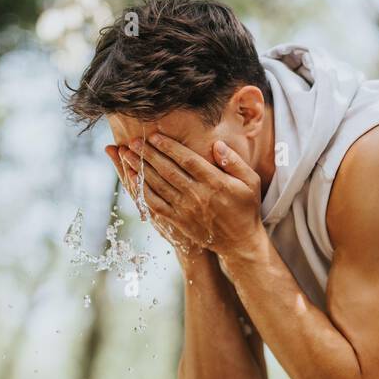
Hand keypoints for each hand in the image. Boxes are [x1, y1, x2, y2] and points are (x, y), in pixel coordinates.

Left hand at [121, 133, 264, 263]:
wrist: (240, 242)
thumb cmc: (245, 208)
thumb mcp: (250, 182)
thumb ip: (234, 162)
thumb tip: (216, 145)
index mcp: (215, 182)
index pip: (187, 159)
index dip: (169, 146)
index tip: (154, 136)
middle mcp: (198, 195)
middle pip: (168, 170)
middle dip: (148, 154)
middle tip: (133, 141)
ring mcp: (186, 210)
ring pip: (159, 185)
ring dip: (141, 169)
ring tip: (127, 155)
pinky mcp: (179, 221)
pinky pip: (157, 205)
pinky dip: (143, 191)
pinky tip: (133, 180)